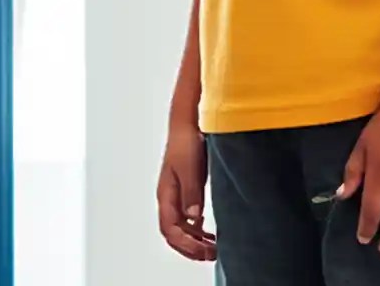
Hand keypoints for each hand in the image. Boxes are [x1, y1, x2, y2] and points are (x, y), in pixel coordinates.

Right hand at [156, 126, 215, 260]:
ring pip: (181, 228)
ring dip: (195, 241)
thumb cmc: (186, 142)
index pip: (170, 229)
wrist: (187, 124)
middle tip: (212, 255)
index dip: (186, 245)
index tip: (204, 251)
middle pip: (174, 233)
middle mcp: (168, 198)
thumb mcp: (190, 168)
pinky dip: (198, 231)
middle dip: (191, 248)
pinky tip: (209, 234)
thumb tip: (194, 218)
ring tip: (213, 249)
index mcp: (166, 194)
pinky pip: (188, 219)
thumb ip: (192, 193)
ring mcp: (176, 195)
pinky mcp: (186, 190)